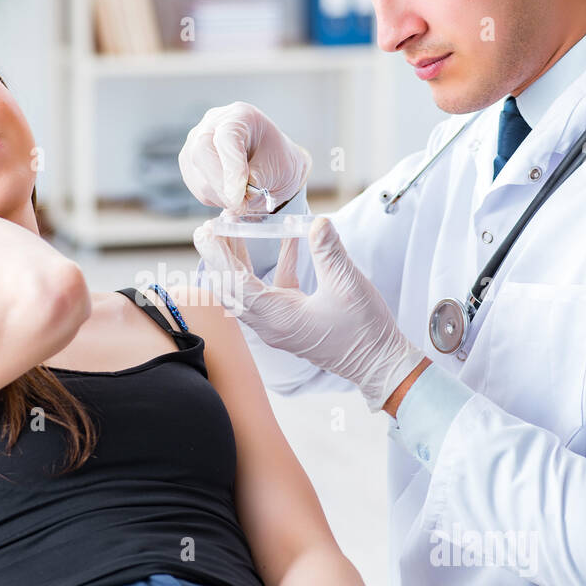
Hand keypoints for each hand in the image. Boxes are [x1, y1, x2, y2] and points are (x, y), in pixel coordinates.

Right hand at [178, 101, 311, 215]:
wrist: (270, 166)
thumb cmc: (277, 161)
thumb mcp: (278, 169)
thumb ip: (257, 179)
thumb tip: (236, 195)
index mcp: (240, 115)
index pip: (227, 137)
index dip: (231, 168)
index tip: (239, 196)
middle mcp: (213, 123)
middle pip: (202, 152)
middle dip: (221, 185)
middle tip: (240, 206)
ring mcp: (196, 141)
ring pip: (197, 174)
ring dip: (220, 195)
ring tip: (242, 199)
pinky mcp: (189, 162)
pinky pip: (195, 186)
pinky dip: (214, 198)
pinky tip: (231, 194)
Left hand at [192, 213, 425, 412]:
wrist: (379, 364)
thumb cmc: (363, 331)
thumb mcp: (348, 285)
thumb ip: (328, 251)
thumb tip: (317, 221)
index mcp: (277, 318)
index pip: (236, 283)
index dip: (219, 255)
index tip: (205, 232)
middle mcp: (271, 324)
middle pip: (234, 287)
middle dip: (221, 256)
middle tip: (210, 227)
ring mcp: (280, 324)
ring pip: (250, 289)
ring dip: (243, 260)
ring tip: (236, 229)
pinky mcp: (293, 321)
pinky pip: (274, 291)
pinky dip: (277, 265)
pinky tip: (288, 240)